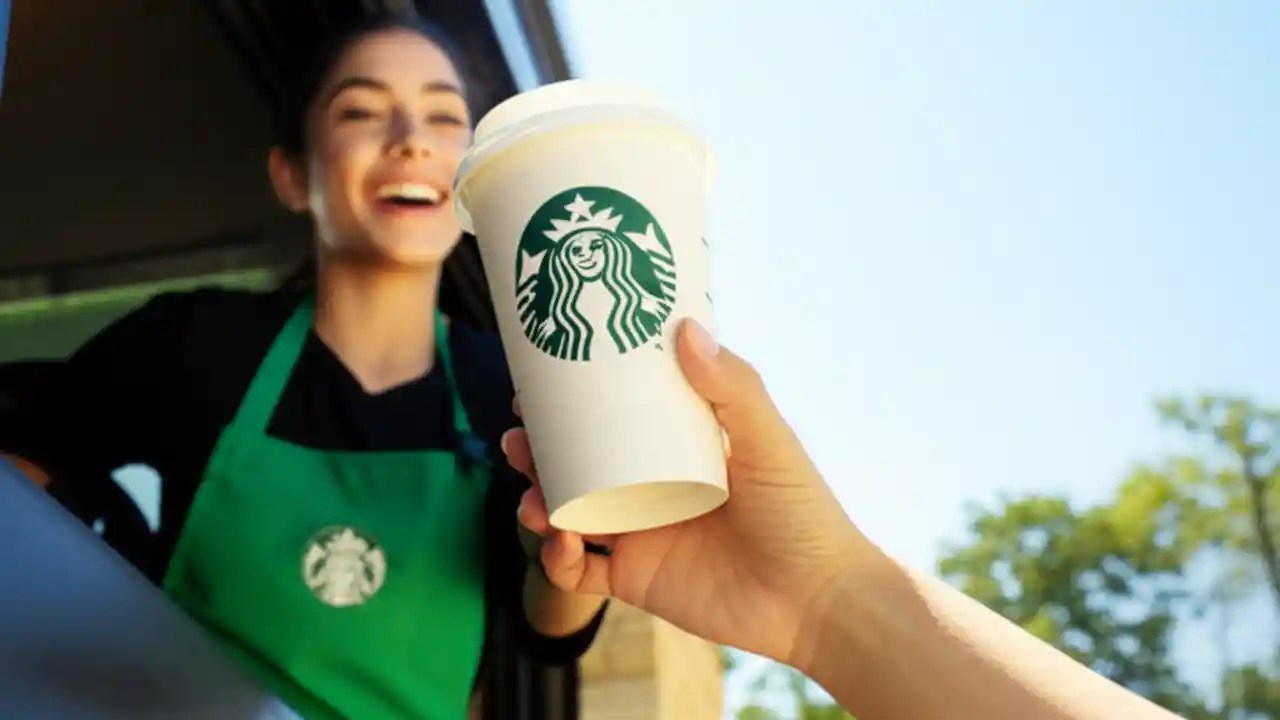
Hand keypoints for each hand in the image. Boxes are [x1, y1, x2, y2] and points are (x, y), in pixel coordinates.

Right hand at [501, 319, 877, 664]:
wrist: (813, 601)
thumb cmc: (802, 512)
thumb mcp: (768, 440)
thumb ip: (732, 387)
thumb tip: (684, 328)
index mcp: (678, 444)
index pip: (615, 411)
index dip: (574, 398)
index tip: (540, 379)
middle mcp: (651, 483)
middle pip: (576, 459)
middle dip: (537, 448)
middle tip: (517, 435)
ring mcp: (639, 531)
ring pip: (567, 509)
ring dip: (537, 499)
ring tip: (532, 495)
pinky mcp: (634, 578)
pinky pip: (577, 570)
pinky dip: (555, 559)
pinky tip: (558, 541)